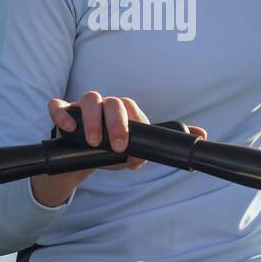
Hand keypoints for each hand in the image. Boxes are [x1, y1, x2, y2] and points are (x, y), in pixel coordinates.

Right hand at [31, 91, 207, 206]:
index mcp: (123, 111)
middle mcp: (104, 105)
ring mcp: (82, 108)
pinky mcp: (63, 114)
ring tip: (93, 141)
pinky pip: (58, 105)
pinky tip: (68, 127)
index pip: (129, 107)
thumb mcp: (139, 150)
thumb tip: (202, 134)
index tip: (128, 147)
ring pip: (88, 99)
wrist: (83, 162)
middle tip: (114, 146)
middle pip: (111, 101)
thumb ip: (164, 143)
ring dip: (91, 118)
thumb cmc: (113, 151)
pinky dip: (61, 112)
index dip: (131, 122)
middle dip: (115, 122)